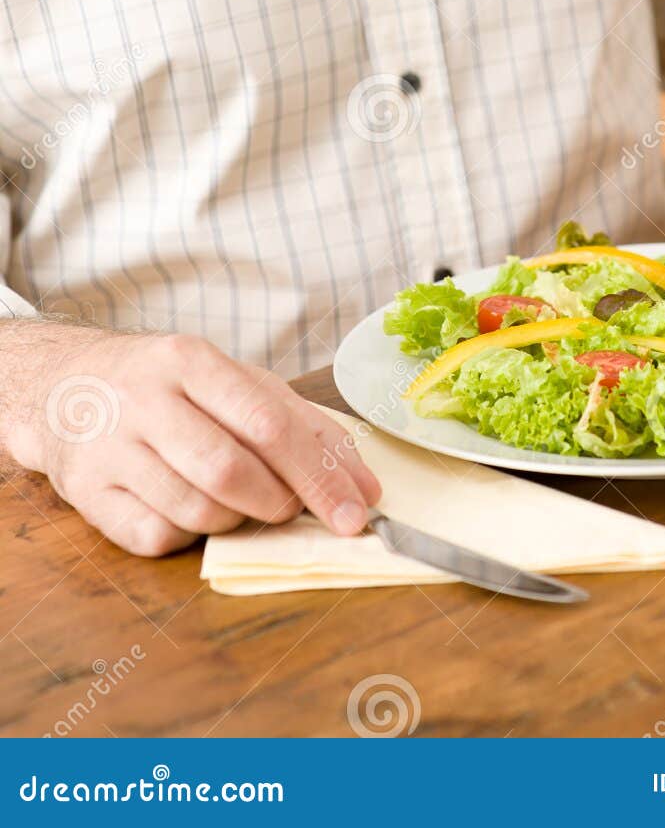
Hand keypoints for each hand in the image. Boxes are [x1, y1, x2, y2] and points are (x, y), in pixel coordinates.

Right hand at [0, 323, 380, 555]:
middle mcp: (145, 399)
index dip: (318, 474)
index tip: (354, 512)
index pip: (268, 423)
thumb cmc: (171, 386)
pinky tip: (185, 507)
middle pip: (230, 471)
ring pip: (196, 510)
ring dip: (234, 519)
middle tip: (289, 507)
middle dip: (278, 501)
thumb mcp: (235, 381)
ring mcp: (110, 448)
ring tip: (235, 498)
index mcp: (190, 360)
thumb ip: (305, 425)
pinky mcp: (86, 494)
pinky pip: (155, 537)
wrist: (66, 387)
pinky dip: (187, 535)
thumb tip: (365, 486)